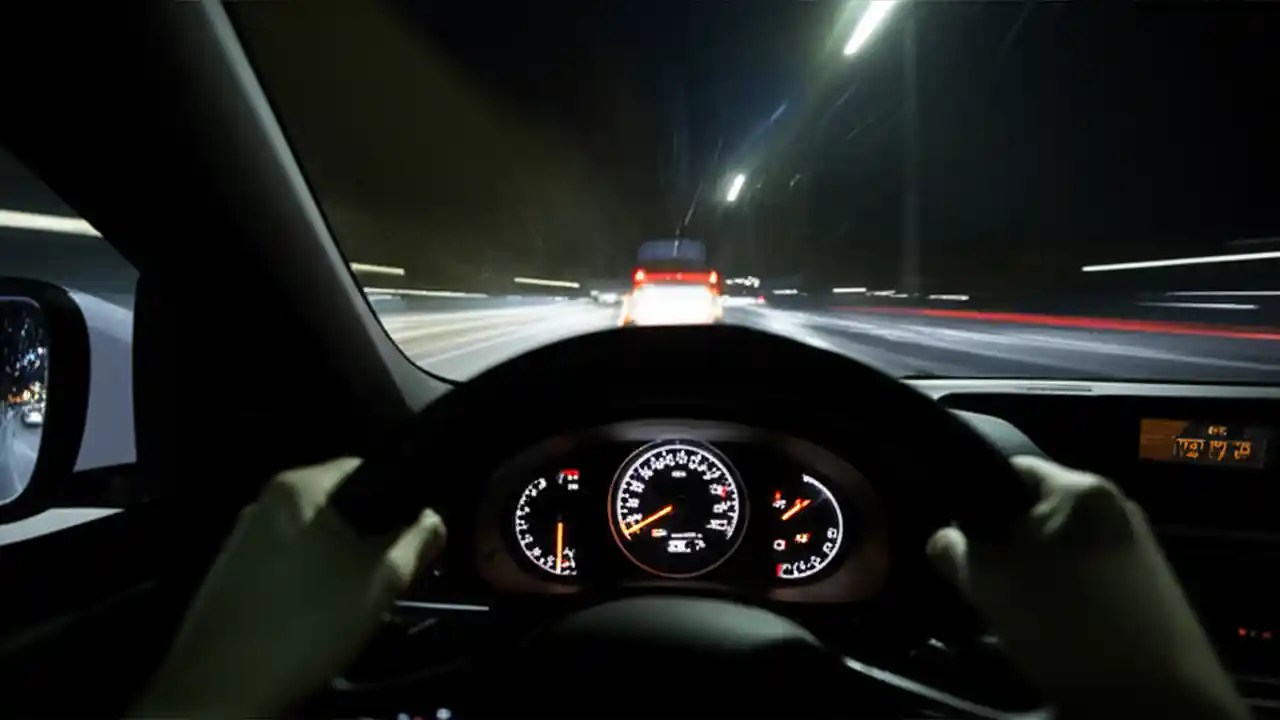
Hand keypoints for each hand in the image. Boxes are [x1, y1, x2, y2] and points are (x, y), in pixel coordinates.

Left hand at [132, 457, 445, 718]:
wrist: (221, 687)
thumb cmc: (309, 621)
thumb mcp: (381, 582)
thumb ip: (417, 542)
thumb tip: (434, 520)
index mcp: (299, 487)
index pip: (366, 469)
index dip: (401, 499)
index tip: (414, 537)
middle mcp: (264, 500)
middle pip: (338, 505)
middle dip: (367, 536)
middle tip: (388, 574)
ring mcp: (240, 536)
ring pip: (311, 537)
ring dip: (337, 561)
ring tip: (353, 599)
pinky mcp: (228, 572)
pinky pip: (284, 561)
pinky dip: (306, 579)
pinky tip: (315, 614)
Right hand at [928, 456, 1247, 719]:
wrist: (1156, 698)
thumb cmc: (1066, 623)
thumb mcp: (990, 584)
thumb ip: (956, 551)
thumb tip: (942, 540)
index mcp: (1081, 487)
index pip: (1010, 469)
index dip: (973, 498)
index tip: (957, 539)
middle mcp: (1116, 506)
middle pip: (1034, 514)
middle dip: (1003, 546)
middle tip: (981, 581)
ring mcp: (1139, 549)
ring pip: (1059, 552)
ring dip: (1032, 576)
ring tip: (1016, 613)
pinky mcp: (1150, 591)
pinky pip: (1086, 580)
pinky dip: (1063, 599)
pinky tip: (1054, 631)